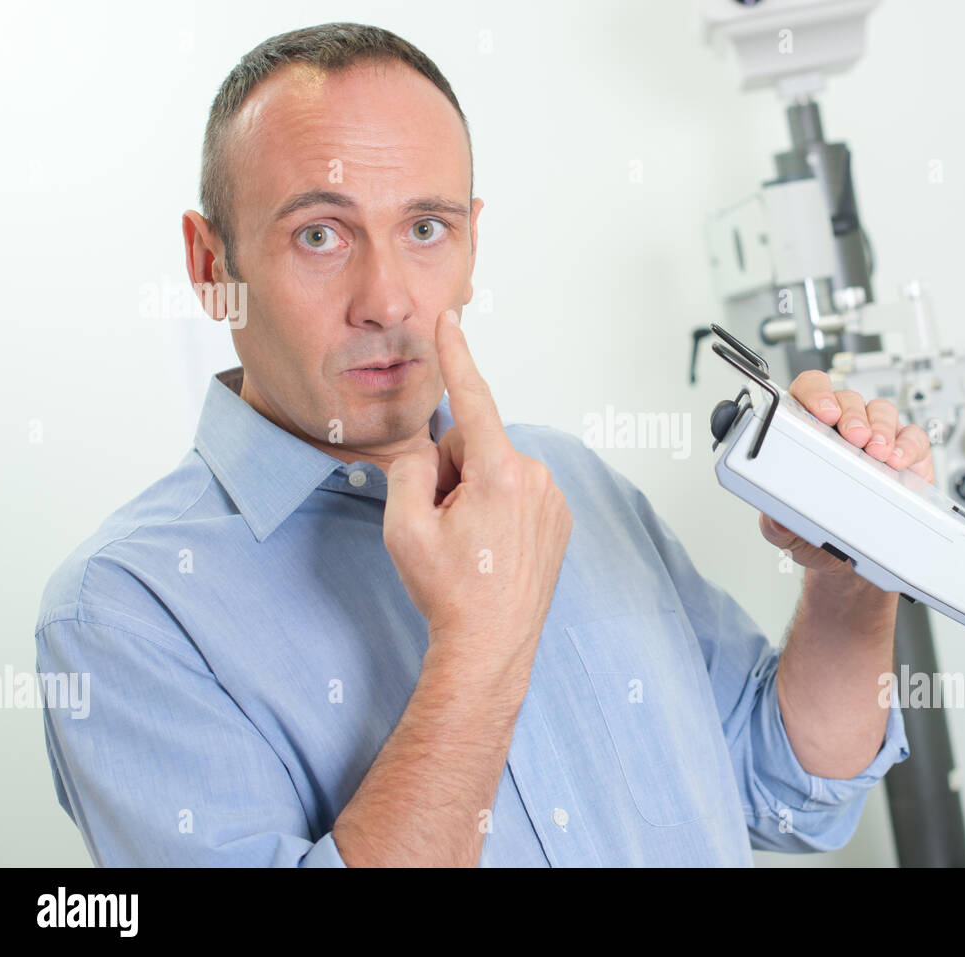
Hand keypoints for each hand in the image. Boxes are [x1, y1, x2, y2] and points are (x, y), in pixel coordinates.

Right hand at [383, 310, 572, 671]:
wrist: (490, 645)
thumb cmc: (449, 591)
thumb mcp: (404, 527)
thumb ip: (409, 469)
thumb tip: (429, 451)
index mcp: (499, 473)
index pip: (473, 400)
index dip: (458, 356)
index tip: (451, 319)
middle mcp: (535, 478)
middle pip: (475, 445)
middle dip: (452, 473)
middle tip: (444, 527)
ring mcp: (553, 499)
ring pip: (496, 470)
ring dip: (475, 493)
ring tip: (471, 544)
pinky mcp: (560, 517)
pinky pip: (517, 492)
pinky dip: (498, 509)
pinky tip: (491, 548)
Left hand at [758, 369, 934, 577]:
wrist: (846, 562)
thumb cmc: (814, 534)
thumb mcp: (788, 531)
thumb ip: (775, 523)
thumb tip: (774, 520)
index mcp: (808, 433)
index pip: (809, 393)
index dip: (816, 394)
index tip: (823, 412)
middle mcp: (842, 429)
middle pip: (848, 400)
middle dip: (851, 415)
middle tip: (853, 436)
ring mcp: (876, 438)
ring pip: (881, 411)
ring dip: (879, 427)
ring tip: (875, 452)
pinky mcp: (907, 455)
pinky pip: (912, 437)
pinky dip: (907, 445)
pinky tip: (898, 460)